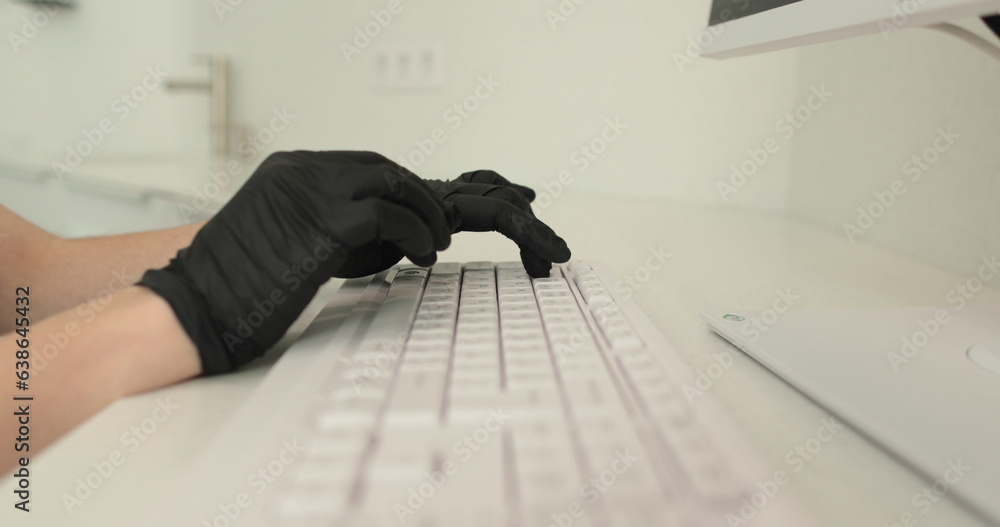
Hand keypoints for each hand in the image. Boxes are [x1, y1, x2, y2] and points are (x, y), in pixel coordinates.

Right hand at [138, 151, 569, 374]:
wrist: (195, 307)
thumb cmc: (235, 289)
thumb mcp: (282, 240)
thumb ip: (327, 228)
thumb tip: (386, 237)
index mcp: (287, 171)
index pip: (359, 165)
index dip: (396, 188)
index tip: (417, 210)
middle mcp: (300, 172)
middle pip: (381, 167)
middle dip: (418, 196)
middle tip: (437, 225)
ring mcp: (312, 192)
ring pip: (393, 184)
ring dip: (425, 214)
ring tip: (435, 243)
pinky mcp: (325, 223)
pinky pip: (391, 217)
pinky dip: (417, 234)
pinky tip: (422, 255)